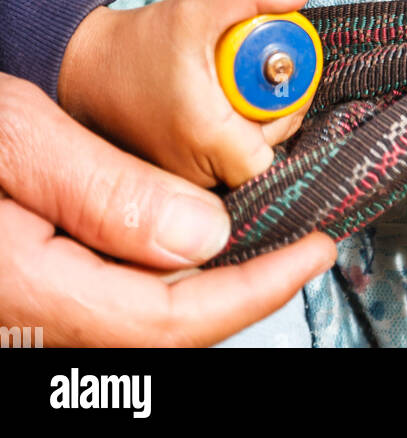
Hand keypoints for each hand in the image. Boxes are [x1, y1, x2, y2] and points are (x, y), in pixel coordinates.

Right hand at [0, 73, 334, 346]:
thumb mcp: (17, 136)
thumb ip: (106, 194)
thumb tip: (207, 238)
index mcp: (31, 291)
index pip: (174, 319)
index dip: (259, 288)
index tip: (319, 245)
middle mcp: (34, 322)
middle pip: (167, 328)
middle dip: (248, 288)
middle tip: (308, 234)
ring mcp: (31, 314)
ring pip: (144, 318)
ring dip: (214, 283)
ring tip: (269, 232)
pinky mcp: (33, 296)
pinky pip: (116, 298)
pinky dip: (168, 272)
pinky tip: (195, 235)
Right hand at [58, 0, 316, 186]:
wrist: (88, 70)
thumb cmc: (141, 44)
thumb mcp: (197, 7)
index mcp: (205, 138)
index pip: (269, 155)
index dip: (285, 116)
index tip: (280, 82)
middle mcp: (194, 172)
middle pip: (261, 156)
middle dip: (273, 115)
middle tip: (262, 77)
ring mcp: (184, 181)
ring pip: (242, 162)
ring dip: (252, 126)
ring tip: (238, 87)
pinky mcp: (178, 178)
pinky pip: (222, 164)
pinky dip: (232, 135)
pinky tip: (223, 105)